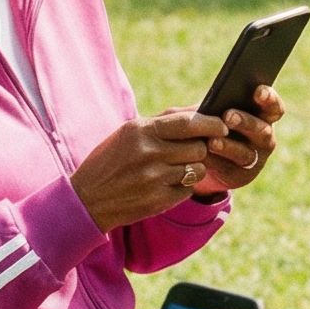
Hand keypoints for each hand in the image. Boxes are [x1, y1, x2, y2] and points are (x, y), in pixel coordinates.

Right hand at [71, 108, 235, 229]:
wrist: (87, 199)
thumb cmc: (112, 159)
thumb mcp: (130, 132)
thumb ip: (165, 120)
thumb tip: (202, 108)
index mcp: (141, 130)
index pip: (189, 122)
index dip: (211, 123)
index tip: (222, 125)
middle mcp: (149, 153)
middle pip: (199, 147)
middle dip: (200, 148)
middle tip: (191, 150)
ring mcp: (154, 178)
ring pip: (197, 169)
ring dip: (194, 168)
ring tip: (176, 167)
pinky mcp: (158, 200)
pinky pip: (188, 189)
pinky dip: (183, 186)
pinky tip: (166, 184)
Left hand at [185, 84, 283, 196]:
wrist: (211, 152)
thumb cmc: (217, 120)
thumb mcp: (217, 108)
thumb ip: (218, 100)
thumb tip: (206, 99)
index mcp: (264, 116)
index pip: (274, 107)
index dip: (269, 99)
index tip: (258, 91)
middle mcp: (265, 138)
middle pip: (262, 130)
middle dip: (245, 122)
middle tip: (228, 115)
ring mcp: (255, 158)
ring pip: (246, 153)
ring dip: (229, 146)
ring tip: (212, 141)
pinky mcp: (240, 175)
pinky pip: (228, 168)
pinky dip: (215, 161)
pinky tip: (202, 155)